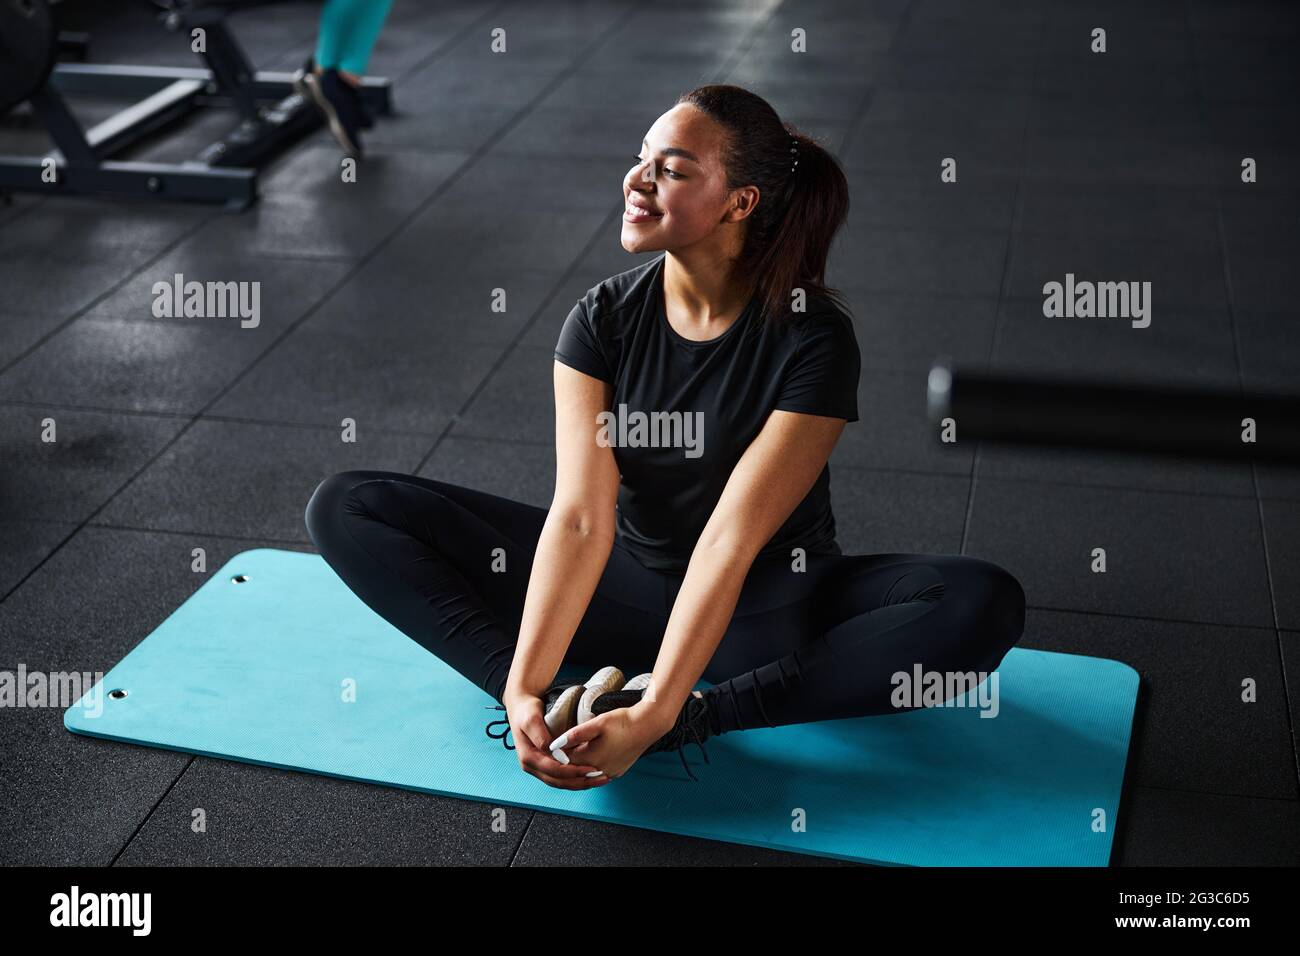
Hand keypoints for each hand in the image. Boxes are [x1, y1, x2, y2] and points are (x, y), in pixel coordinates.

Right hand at [500, 688, 610, 790]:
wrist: (521, 708)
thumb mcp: (531, 719)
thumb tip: (549, 748)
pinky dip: (575, 779)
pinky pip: (560, 777)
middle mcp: (532, 766)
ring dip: (580, 783)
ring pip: (560, 782)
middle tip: (601, 778)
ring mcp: (537, 767)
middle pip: (558, 781)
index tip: (590, 768)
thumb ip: (539, 733)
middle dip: (580, 781)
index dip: (572, 771)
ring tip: (599, 779)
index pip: (553, 770)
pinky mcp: (544, 765)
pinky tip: (589, 777)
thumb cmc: (526, 712)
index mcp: (528, 757)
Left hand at [548, 700, 663, 781]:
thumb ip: (575, 734)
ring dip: (580, 763)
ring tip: (580, 747)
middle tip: (566, 744)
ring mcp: (610, 773)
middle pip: (575, 768)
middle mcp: (599, 770)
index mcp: (590, 759)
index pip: (565, 761)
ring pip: (587, 772)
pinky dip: (593, 766)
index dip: (559, 752)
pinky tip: (594, 753)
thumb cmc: (623, 721)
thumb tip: (554, 744)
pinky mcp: (618, 772)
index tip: (556, 741)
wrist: (648, 725)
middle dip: (568, 758)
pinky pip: (599, 773)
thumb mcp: (597, 723)